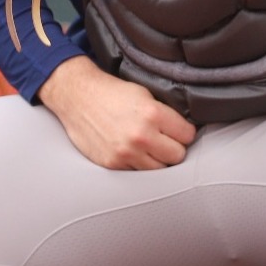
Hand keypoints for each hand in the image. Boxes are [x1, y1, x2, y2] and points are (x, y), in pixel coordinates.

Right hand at [36, 56, 197, 168]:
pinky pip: (138, 173)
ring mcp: (126, 153)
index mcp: (152, 114)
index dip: (184, 132)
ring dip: (157, 159)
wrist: (77, 97)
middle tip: (165, 140)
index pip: (188, 135)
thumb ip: (164, 114)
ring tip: (149, 147)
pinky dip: (138, 165)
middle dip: (174, 148)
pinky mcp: (113, 165)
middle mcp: (141, 136)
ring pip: (160, 169)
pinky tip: (133, 151)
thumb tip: (184, 132)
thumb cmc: (111, 93)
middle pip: (177, 156)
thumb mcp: (144, 95)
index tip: (179, 131)